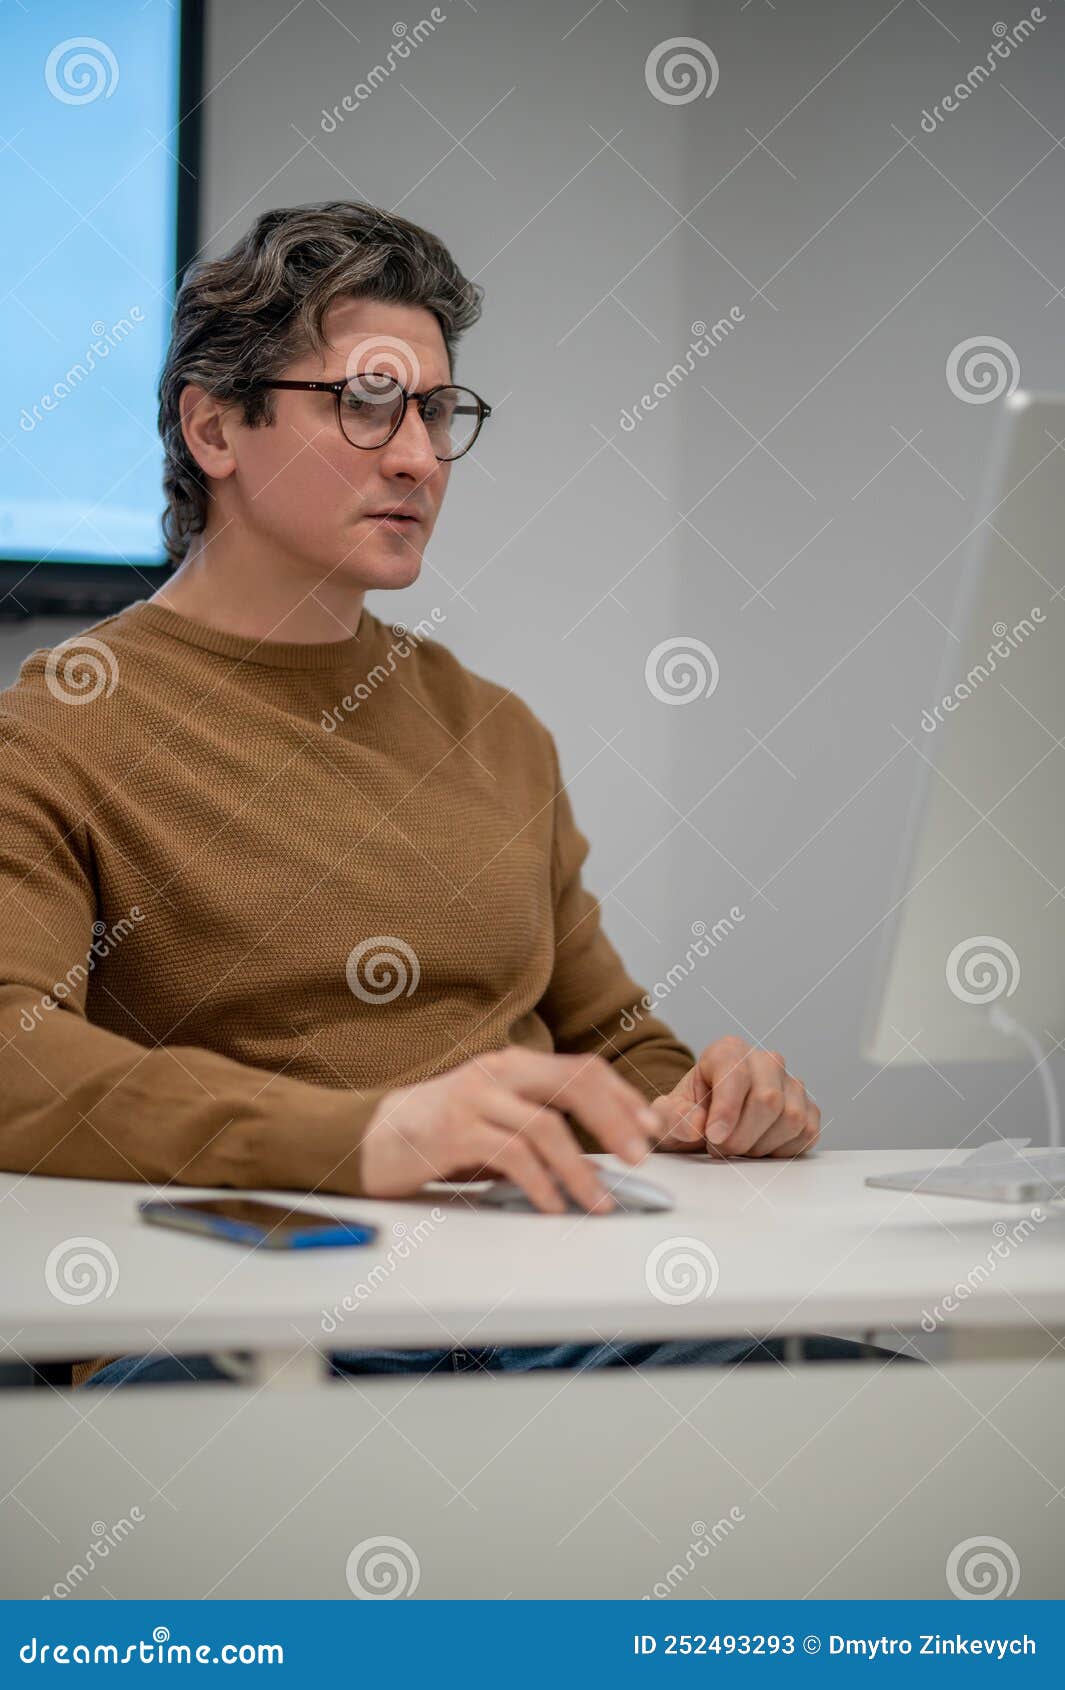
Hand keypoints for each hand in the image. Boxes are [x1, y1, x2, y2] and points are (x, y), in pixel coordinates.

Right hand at [360, 1047, 659, 1212]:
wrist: (367, 1137)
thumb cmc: (437, 1133)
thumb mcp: (495, 1122)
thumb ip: (540, 1132)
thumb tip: (597, 1163)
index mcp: (514, 1065)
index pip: (584, 1069)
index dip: (624, 1098)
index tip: (652, 1129)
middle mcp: (498, 1072)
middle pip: (575, 1084)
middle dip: (616, 1122)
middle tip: (641, 1159)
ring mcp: (475, 1098)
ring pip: (547, 1125)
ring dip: (581, 1169)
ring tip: (599, 1203)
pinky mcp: (453, 1131)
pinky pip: (511, 1155)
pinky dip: (540, 1183)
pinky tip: (552, 1205)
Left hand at [649, 1036, 819, 1158]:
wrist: (707, 1123)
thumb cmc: (690, 1114)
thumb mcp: (668, 1116)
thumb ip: (673, 1117)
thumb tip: (696, 1124)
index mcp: (728, 1052)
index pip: (736, 1075)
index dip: (726, 1110)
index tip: (713, 1136)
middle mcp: (765, 1062)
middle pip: (767, 1100)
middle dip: (741, 1136)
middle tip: (719, 1150)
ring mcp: (791, 1084)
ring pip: (791, 1118)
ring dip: (761, 1146)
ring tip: (737, 1147)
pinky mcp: (808, 1108)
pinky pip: (807, 1133)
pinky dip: (782, 1150)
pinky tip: (759, 1148)